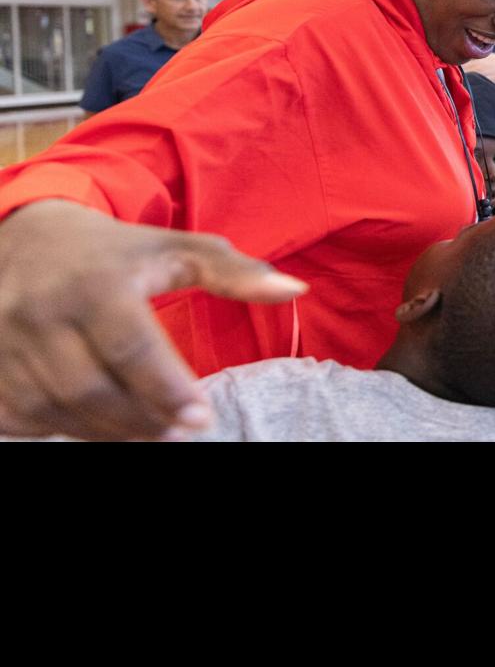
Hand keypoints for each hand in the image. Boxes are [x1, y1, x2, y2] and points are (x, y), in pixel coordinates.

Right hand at [0, 199, 306, 439]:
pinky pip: (23, 415)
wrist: (24, 236)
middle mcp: (39, 311)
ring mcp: (5, 341)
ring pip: (57, 409)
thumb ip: (232, 272)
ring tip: (148, 430)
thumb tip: (294, 289)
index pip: (131, 347)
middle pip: (92, 390)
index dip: (167, 389)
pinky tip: (96, 423)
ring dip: (106, 431)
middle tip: (179, 431)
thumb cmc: (113, 251)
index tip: (202, 417)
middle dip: (141, 420)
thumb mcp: (174, 250)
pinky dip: (62, 428)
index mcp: (93, 282)